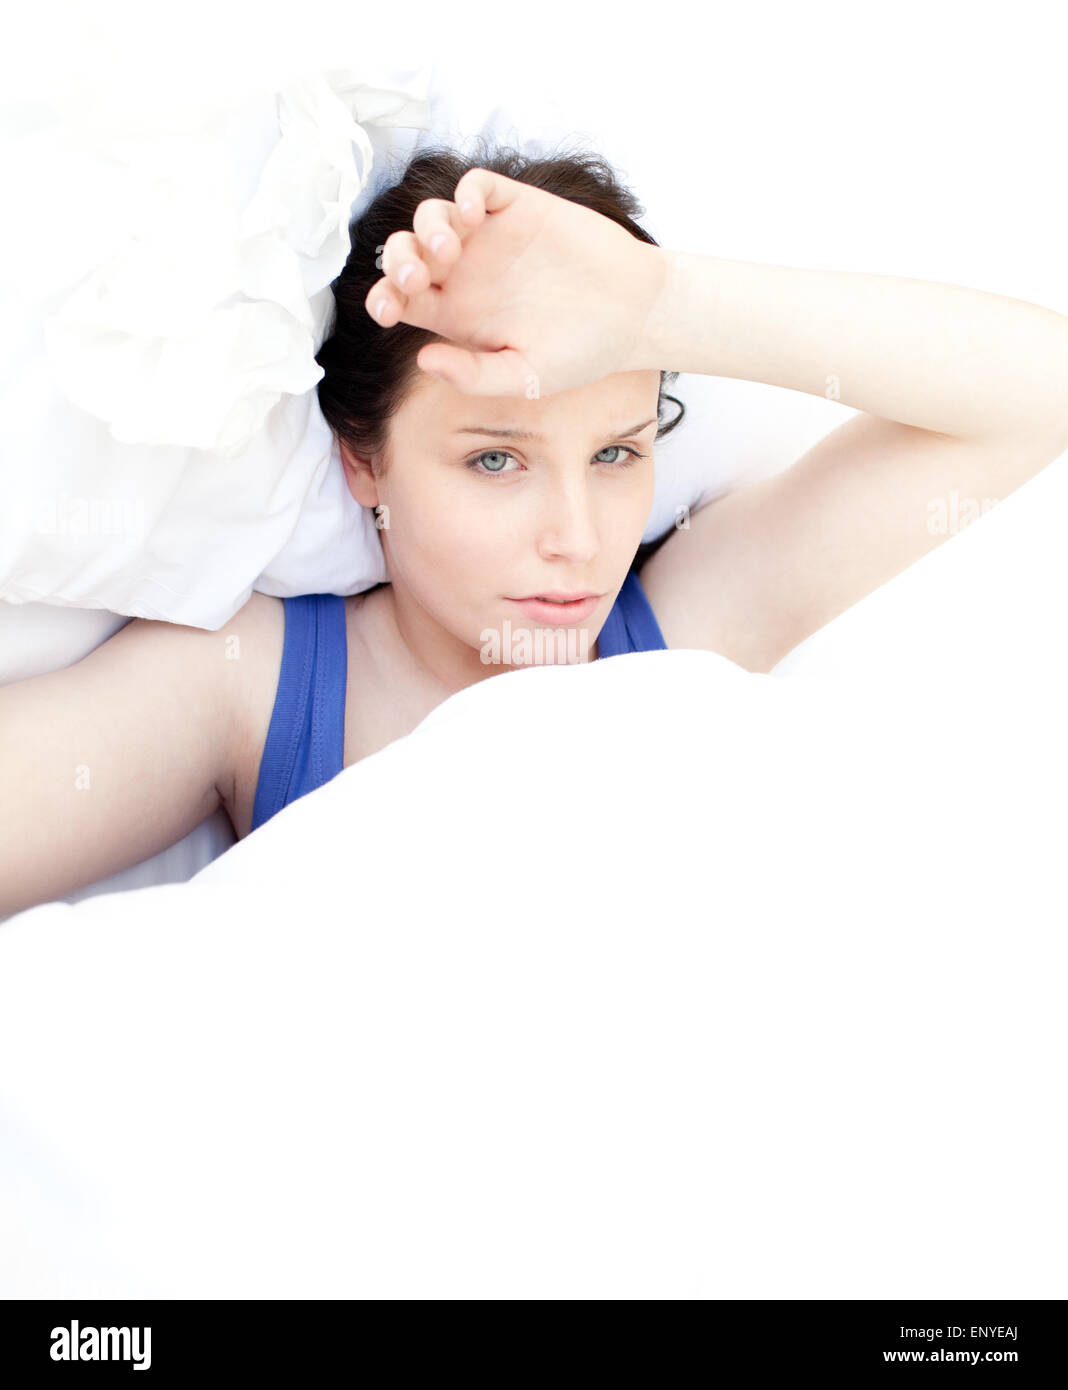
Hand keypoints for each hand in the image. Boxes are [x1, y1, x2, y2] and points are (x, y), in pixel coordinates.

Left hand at [365, 167, 667, 397]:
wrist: (635, 314)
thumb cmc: (582, 351)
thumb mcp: (526, 377)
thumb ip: (475, 375)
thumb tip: (424, 359)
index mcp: (458, 315)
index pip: (401, 298)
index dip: (383, 299)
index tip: (388, 309)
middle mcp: (466, 273)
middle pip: (407, 252)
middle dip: (397, 260)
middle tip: (416, 276)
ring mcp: (490, 237)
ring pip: (433, 215)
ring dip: (428, 227)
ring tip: (450, 250)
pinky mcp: (519, 207)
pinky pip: (477, 186)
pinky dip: (466, 193)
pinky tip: (474, 215)